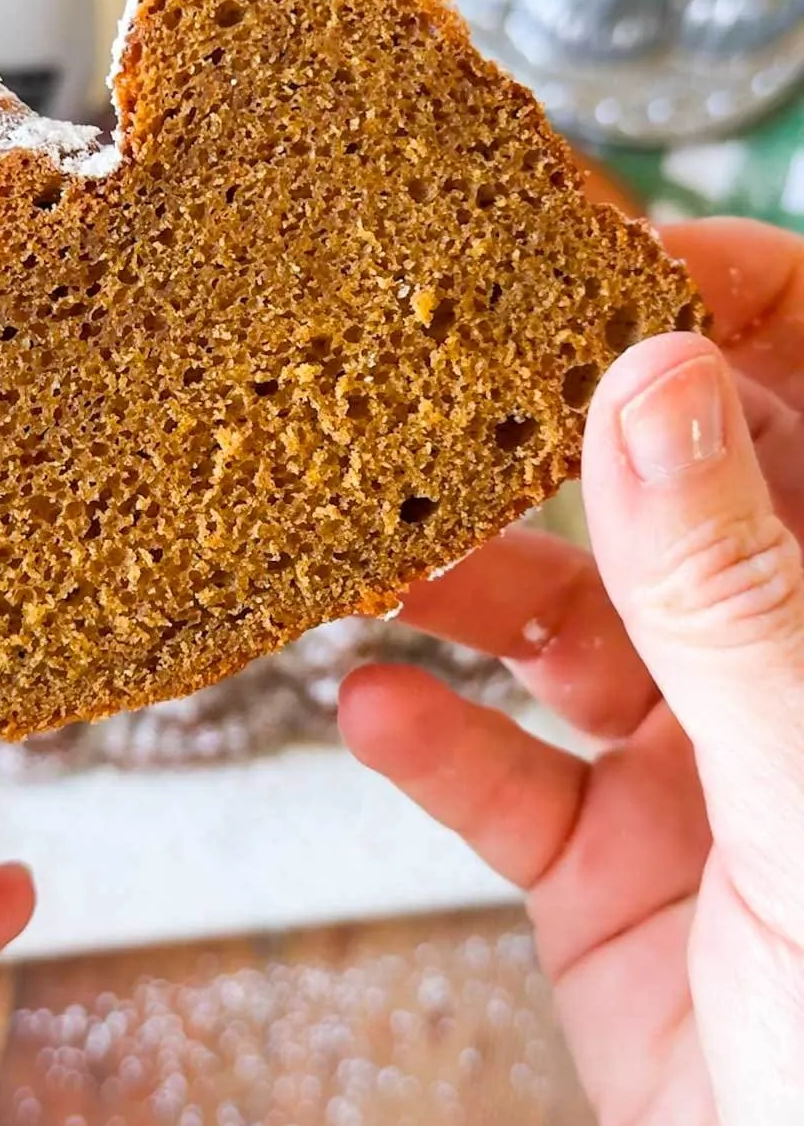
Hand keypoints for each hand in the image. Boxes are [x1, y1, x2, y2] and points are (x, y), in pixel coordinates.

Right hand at [340, 217, 803, 1125]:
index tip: (583, 249)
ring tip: (364, 548)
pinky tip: (369, 702)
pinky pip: (500, 774)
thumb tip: (651, 378)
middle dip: (546, 434)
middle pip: (664, 493)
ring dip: (461, 582)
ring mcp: (694, 775)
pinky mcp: (605, 876)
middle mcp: (785, 678)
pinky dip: (430, 736)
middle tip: (424, 379)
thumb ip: (728, 593)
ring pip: (561, 623)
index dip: (716, 304)